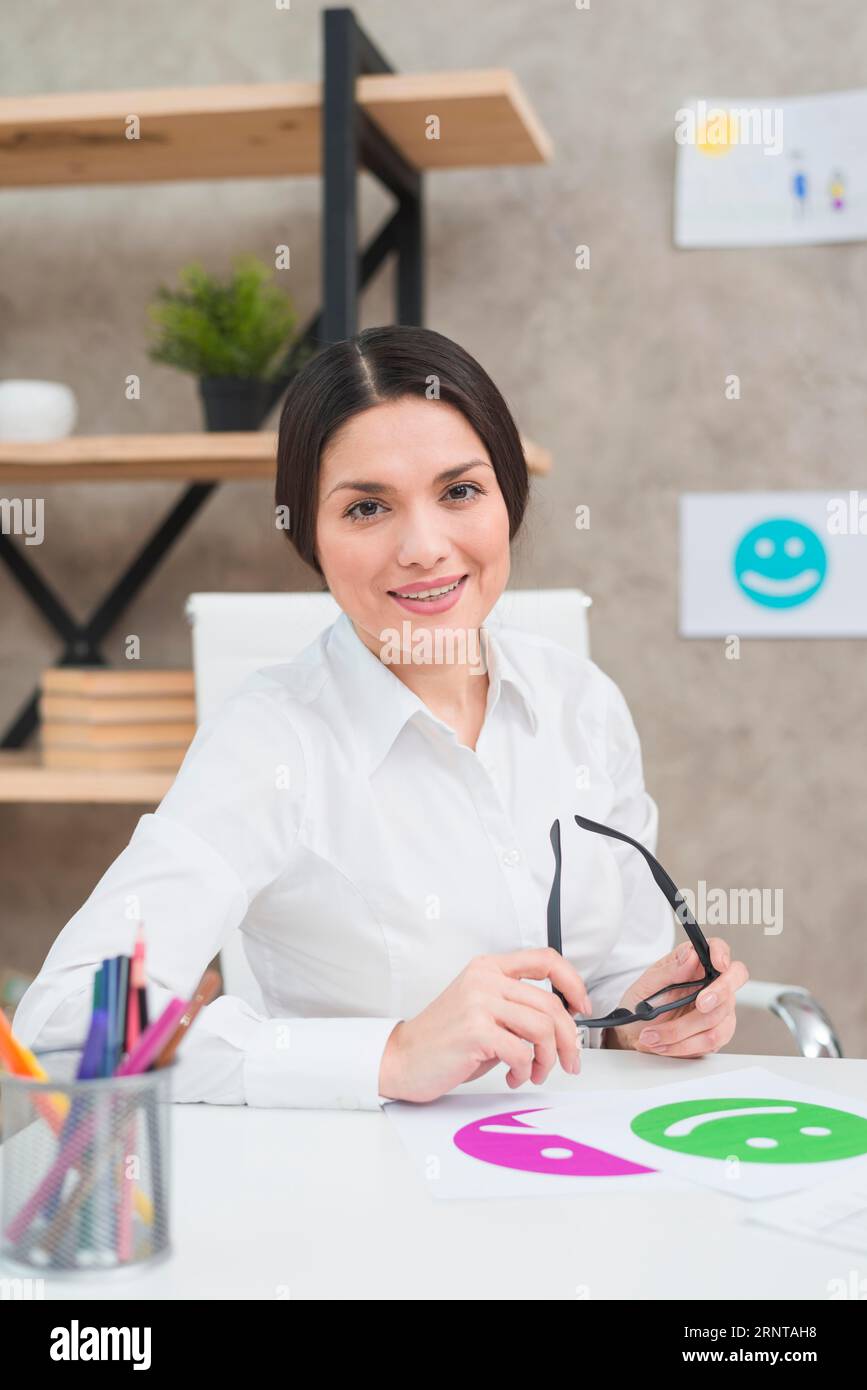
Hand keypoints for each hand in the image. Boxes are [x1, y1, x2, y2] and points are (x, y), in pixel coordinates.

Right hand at [378, 947, 589, 1102]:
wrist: (402, 1058)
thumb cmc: (446, 1040)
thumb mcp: (483, 1010)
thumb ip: (517, 1006)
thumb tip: (564, 1022)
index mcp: (488, 967)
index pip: (545, 960)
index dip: (573, 983)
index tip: (582, 1007)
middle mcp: (485, 979)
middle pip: (551, 1004)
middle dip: (569, 1040)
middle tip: (569, 1062)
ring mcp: (479, 1002)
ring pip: (543, 1028)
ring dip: (548, 1059)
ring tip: (535, 1073)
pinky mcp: (475, 1030)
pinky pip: (522, 1051)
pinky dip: (525, 1071)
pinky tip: (513, 1077)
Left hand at [605, 938, 748, 1056]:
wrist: (635, 1032)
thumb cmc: (643, 1002)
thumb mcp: (648, 983)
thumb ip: (671, 969)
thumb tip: (691, 954)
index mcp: (694, 963)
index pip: (718, 948)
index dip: (722, 953)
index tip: (719, 963)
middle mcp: (711, 983)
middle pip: (733, 980)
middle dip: (718, 993)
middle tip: (700, 1004)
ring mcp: (719, 1009)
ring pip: (717, 1017)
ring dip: (681, 1030)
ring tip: (653, 1035)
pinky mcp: (718, 1033)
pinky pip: (711, 1040)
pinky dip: (683, 1045)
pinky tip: (664, 1044)